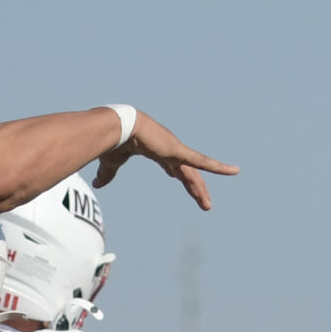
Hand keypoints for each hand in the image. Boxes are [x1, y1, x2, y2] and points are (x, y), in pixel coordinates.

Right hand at [93, 111, 238, 211]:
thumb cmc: (113, 140)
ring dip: (201, 190)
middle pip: (188, 174)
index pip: (174, 168)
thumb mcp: (111, 162)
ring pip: (194, 173)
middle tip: (204, 203)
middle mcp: (170, 150)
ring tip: (207, 205)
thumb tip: (98, 184)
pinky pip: (201, 161)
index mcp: (157, 151)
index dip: (181, 178)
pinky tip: (232, 171)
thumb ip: (107, 174)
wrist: (117, 126)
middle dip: (195, 189)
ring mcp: (176, 150)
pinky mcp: (177, 151)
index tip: (187, 186)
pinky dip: (217, 167)